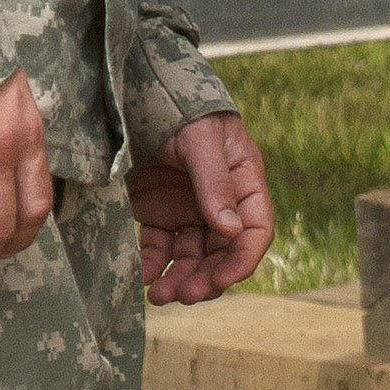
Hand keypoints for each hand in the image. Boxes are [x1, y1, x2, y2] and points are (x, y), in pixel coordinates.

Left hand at [129, 110, 275, 304]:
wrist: (133, 93)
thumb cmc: (179, 109)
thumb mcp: (201, 140)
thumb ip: (215, 184)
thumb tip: (231, 232)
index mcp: (244, 182)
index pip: (256, 230)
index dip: (243, 260)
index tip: (220, 281)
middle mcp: (220, 202)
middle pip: (222, 252)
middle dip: (206, 277)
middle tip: (183, 295)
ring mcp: (187, 209)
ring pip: (191, 256)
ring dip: (180, 279)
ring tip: (159, 296)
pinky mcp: (156, 212)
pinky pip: (158, 247)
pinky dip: (152, 265)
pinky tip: (142, 276)